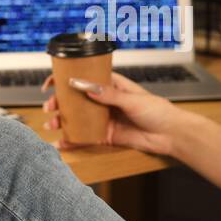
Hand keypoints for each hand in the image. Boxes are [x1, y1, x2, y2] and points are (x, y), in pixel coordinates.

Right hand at [40, 71, 190, 154]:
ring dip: (63, 121)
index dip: (66, 79)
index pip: (85, 78)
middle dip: (60, 103)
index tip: (51, 83)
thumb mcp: (130, 99)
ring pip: (78, 118)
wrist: (171, 134)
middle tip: (50, 107)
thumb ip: (106, 94)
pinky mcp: (107, 136)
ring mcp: (105, 118)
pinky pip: (86, 137)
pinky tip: (61, 142)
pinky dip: (73, 140)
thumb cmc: (157, 111)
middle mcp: (106, 101)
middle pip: (76, 99)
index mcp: (112, 85)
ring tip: (51, 125)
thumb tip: (83, 84)